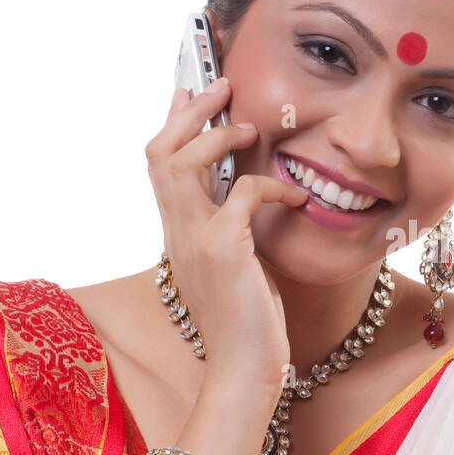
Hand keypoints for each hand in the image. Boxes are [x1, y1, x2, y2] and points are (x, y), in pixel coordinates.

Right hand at [146, 78, 308, 387]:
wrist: (244, 368)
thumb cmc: (246, 321)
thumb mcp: (234, 264)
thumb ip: (231, 227)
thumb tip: (247, 194)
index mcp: (178, 233)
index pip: (159, 164)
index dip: (171, 122)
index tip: (186, 90)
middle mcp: (177, 231)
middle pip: (160, 151)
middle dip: (189, 110)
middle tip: (220, 86)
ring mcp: (195, 239)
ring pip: (181, 161)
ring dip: (217, 135)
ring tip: (250, 129)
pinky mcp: (223, 249)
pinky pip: (243, 193)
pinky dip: (271, 186)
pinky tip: (294, 197)